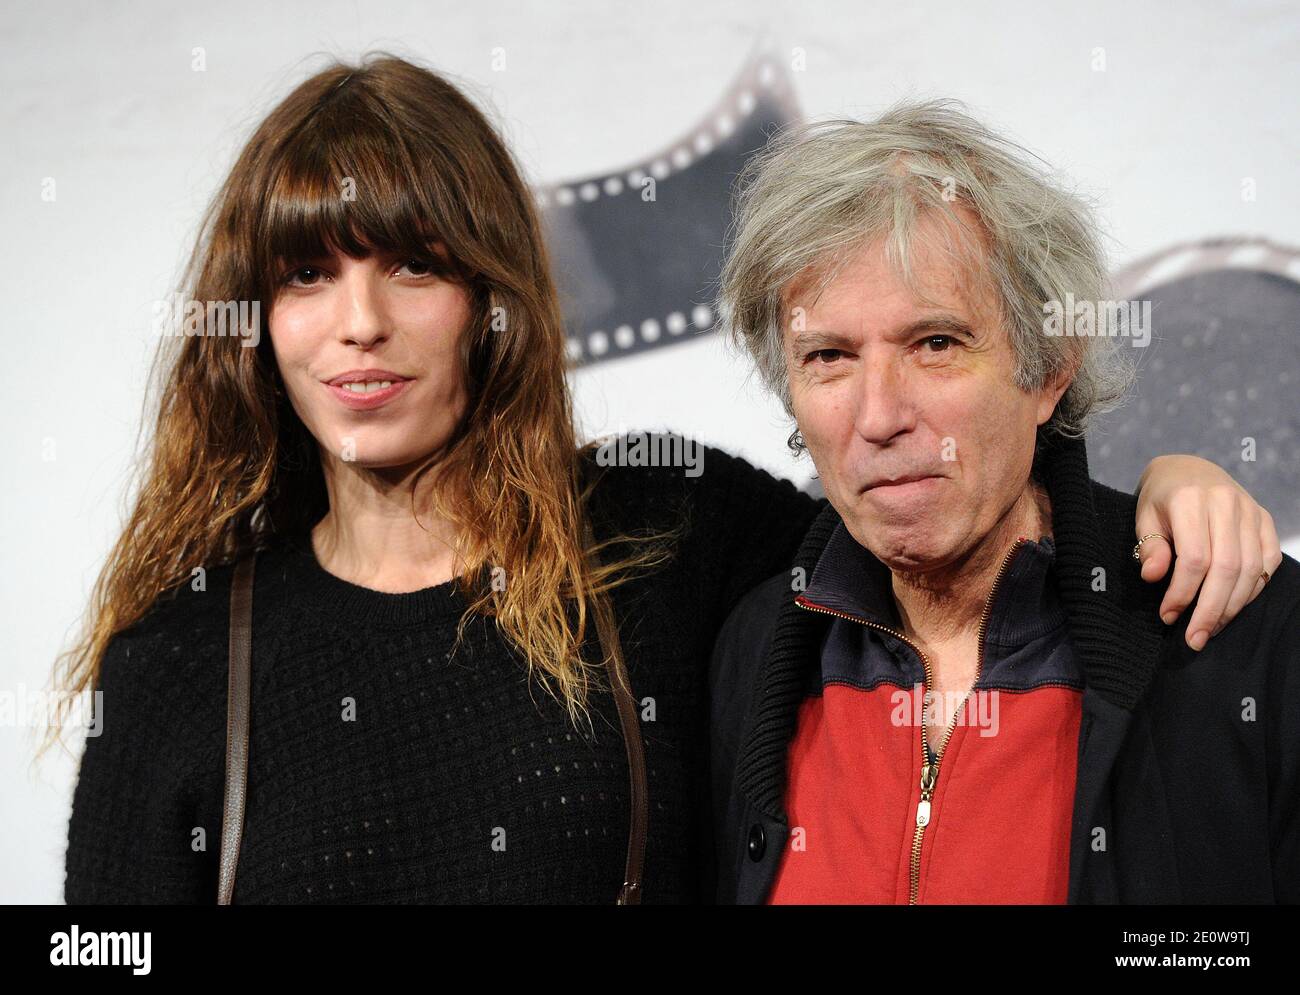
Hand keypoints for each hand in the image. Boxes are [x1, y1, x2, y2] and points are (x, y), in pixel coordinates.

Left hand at [1135, 455, 1282, 650]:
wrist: (1187, 470)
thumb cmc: (1161, 498)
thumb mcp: (1144, 517)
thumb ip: (1150, 546)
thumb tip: (1153, 577)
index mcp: (1190, 499)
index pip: (1194, 558)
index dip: (1182, 593)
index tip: (1168, 615)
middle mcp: (1226, 502)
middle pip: (1227, 568)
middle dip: (1211, 609)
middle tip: (1195, 638)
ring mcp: (1251, 511)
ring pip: (1251, 569)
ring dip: (1232, 606)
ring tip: (1210, 628)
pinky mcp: (1265, 520)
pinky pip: (1267, 562)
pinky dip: (1252, 589)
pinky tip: (1232, 606)